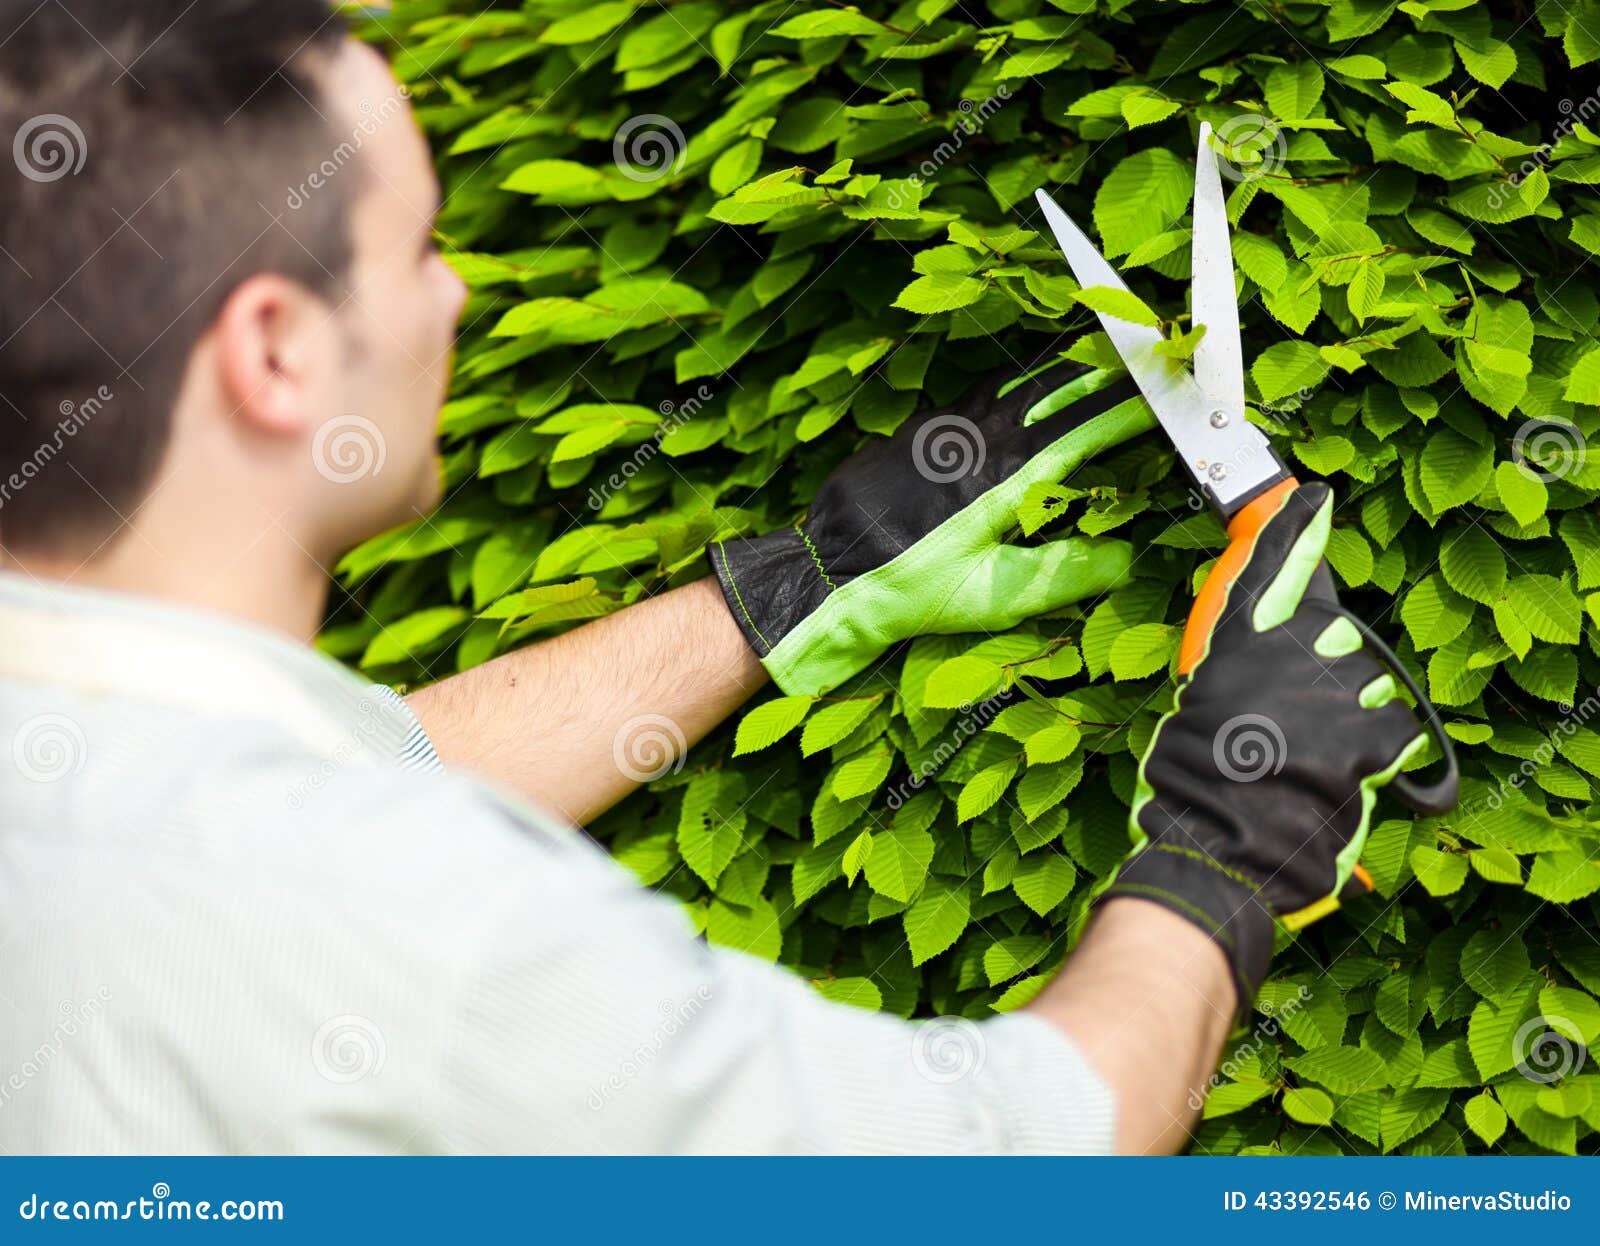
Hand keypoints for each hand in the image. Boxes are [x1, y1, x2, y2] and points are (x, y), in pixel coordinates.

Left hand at [711, 360, 1154, 694]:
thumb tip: (1126, 558)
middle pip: (1061, 386)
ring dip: (1068, 370)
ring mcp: (949, 426)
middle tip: (1153, 358)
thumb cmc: (908, 587)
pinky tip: (1033, 387)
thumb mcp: (991, 596)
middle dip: (1111, 372)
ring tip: (1107, 355)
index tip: (1175, 399)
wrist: (829, 571)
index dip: (1137, 411)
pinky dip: (1024, 384)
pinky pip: (987, 393)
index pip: (1090, 427)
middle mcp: (982, 435)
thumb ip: (1061, 575)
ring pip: (1023, 381)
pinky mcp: (924, 431)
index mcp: (1008, 472)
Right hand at [1102, 483, 1427, 1004]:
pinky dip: (1379, 758)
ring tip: (1312, 763)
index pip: (1271, 568)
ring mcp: (1333, 690)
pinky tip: (1343, 779)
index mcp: (1237, 644)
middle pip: (1339, 639)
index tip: (1315, 497)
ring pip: (1370, 688)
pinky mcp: (1371, 733)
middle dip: (1329, 678)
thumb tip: (1261, 682)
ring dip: (1353, 722)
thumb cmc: (1190, 789)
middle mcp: (1287, 653)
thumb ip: (1235, 682)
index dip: (1294, 529)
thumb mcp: (1194, 714)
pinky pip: (1395, 732)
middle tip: (1294, 728)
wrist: (1219, 845)